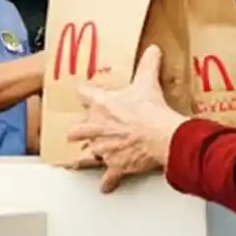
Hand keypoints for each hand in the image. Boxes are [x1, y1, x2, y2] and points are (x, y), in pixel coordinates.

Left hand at [65, 46, 189, 192]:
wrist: (161, 136)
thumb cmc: (151, 111)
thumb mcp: (147, 82)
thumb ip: (147, 64)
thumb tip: (152, 49)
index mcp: (101, 105)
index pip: (83, 95)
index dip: (84, 95)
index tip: (83, 95)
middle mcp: (96, 127)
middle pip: (76, 130)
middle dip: (77, 132)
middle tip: (75, 133)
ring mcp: (103, 149)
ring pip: (87, 156)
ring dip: (85, 158)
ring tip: (79, 162)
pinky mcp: (115, 165)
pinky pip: (108, 178)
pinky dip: (107, 183)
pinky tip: (104, 187)